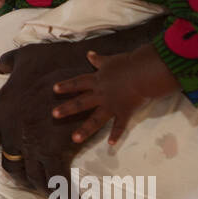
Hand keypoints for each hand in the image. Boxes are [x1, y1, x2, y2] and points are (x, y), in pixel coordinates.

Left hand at [0, 19, 165, 192]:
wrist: (81, 69)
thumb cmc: (54, 59)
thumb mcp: (21, 56)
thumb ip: (5, 64)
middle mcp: (11, 131)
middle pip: (11, 166)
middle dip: (21, 176)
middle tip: (31, 180)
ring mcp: (33, 143)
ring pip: (33, 176)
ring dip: (41, 186)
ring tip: (51, 192)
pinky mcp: (57, 149)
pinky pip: (56, 179)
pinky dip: (63, 192)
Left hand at [51, 46, 176, 144]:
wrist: (143, 72)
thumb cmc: (128, 64)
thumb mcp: (110, 60)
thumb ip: (98, 60)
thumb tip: (89, 53)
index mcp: (98, 80)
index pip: (78, 83)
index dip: (67, 86)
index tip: (54, 89)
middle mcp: (101, 94)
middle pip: (81, 102)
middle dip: (67, 109)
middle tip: (54, 114)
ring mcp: (112, 105)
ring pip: (95, 119)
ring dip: (85, 130)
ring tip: (74, 138)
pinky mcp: (124, 111)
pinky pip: (119, 125)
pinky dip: (116, 135)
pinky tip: (110, 144)